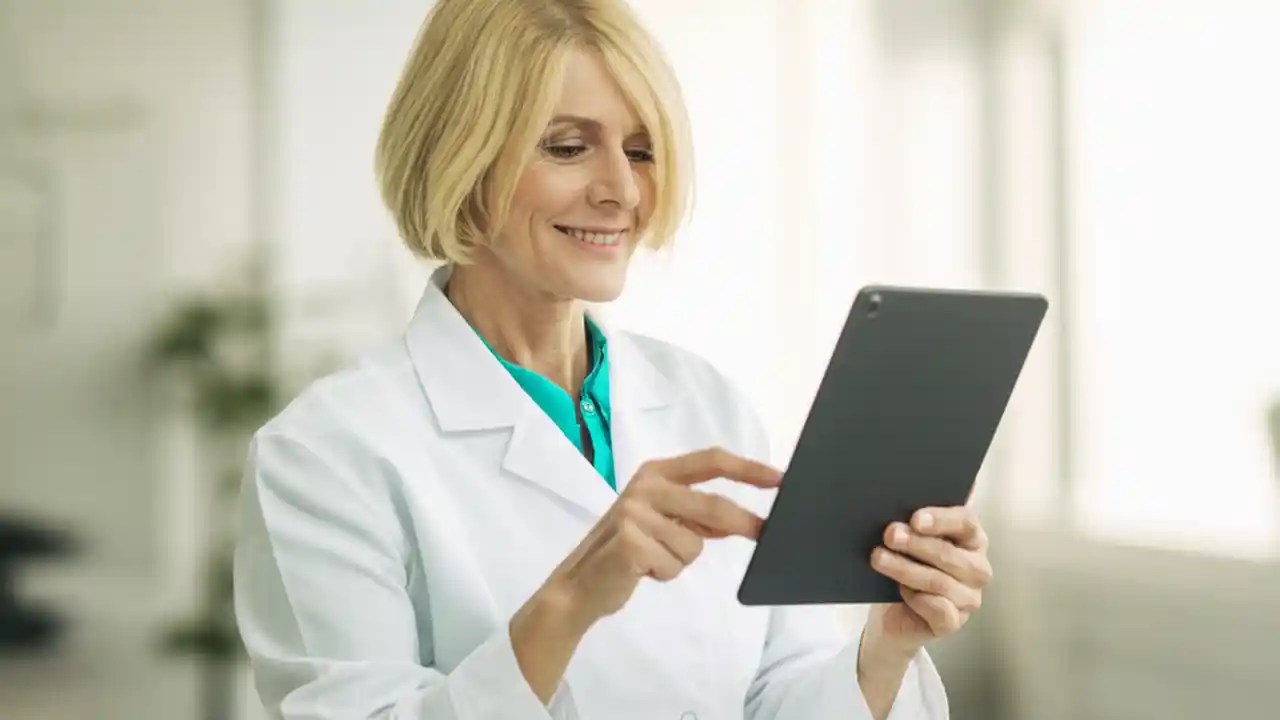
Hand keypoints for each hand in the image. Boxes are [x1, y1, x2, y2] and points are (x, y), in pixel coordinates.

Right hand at [539, 447, 781, 626]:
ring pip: (694, 544)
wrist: (579, 583)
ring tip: (652, 560)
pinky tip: (642, 570)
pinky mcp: (631, 542)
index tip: (779, 478)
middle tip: (765, 533)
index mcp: (655, 473)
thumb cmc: (626, 551)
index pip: (710, 461)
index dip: (747, 469)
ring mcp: (635, 512)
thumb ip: (698, 517)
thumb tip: (743, 518)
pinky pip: (674, 564)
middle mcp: (645, 486)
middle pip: (712, 505)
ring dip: (680, 560)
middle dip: (743, 523)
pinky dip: (664, 574)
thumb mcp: (664, 523)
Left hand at [865, 506, 991, 652]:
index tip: (915, 519)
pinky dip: (916, 598)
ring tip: (879, 558)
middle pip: (949, 553)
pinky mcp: (955, 622)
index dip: (941, 519)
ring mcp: (969, 597)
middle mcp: (976, 567)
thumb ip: (910, 528)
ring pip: (939, 581)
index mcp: (970, 539)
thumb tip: (897, 522)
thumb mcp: (907, 542)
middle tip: (890, 536)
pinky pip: (938, 608)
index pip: (966, 522)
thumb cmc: (904, 567)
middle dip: (916, 543)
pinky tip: (900, 591)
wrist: (891, 613)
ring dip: (905, 568)